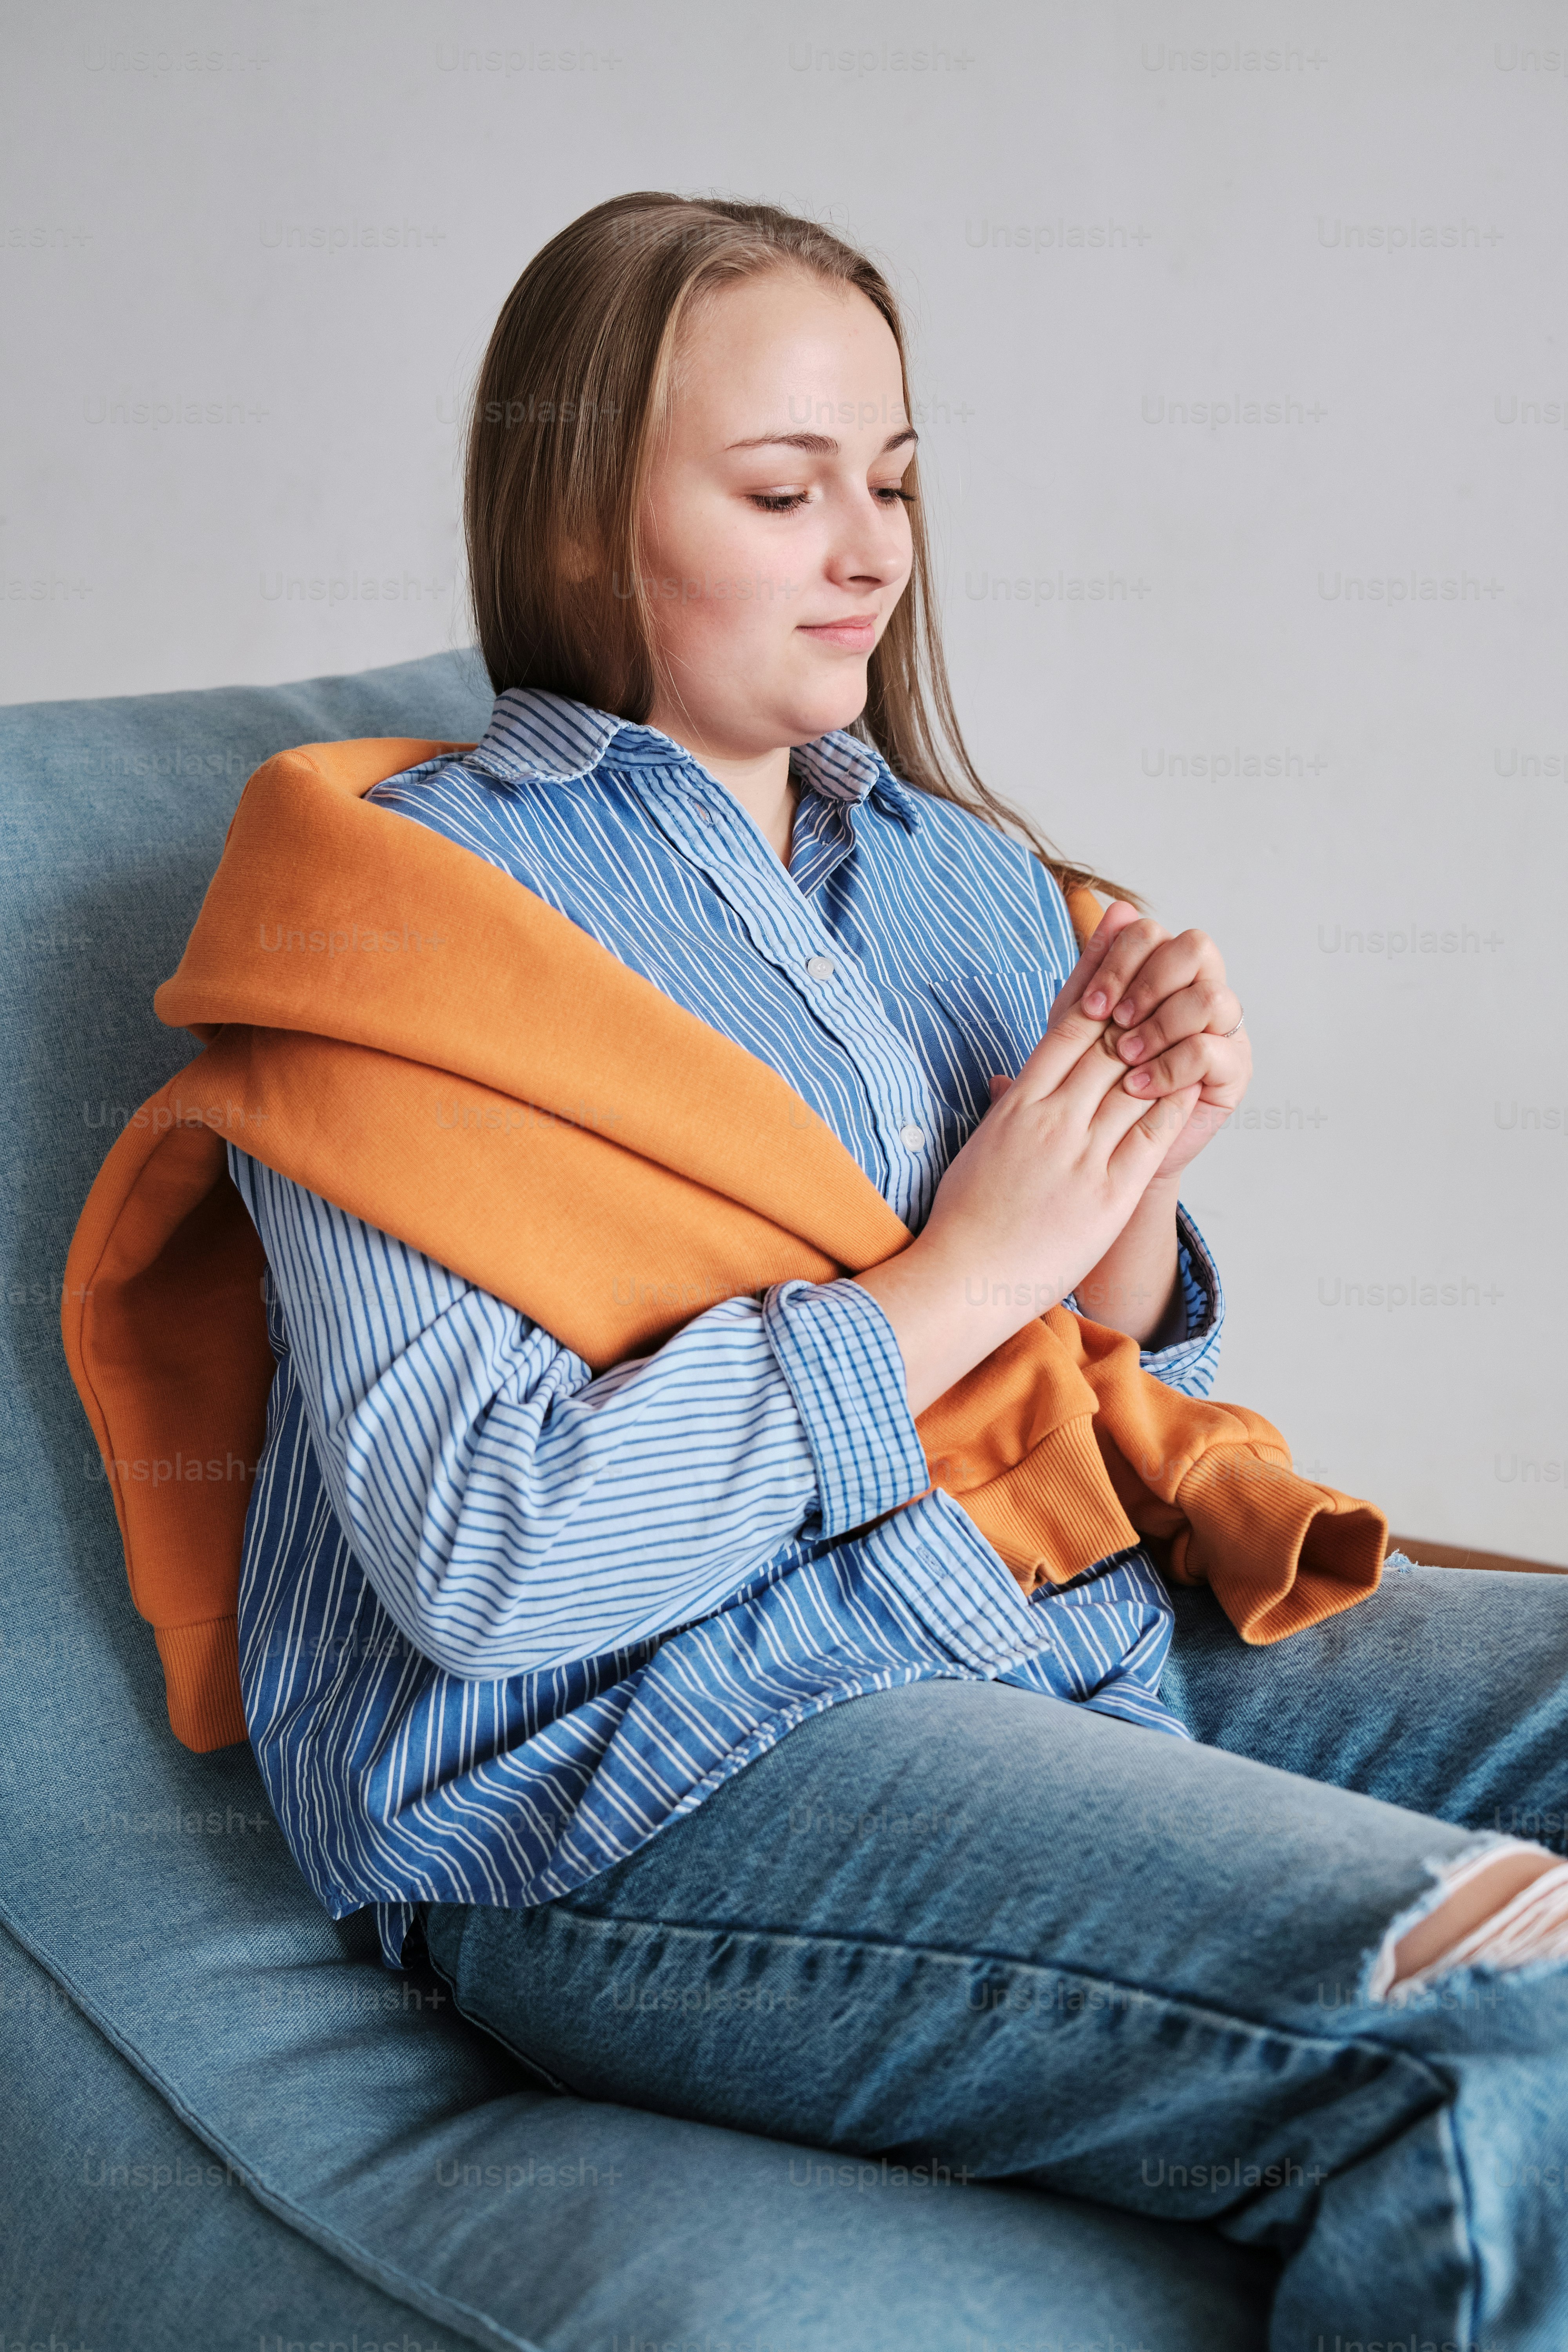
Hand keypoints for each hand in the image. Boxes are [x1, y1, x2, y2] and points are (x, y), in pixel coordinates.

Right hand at [854, 980, 1199, 1413]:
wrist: (963, 1277)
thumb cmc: (965, 1218)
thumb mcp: (980, 1148)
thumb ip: (1002, 1110)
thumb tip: (1004, 1082)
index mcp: (1018, 1104)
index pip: (1065, 1026)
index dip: (1098, 979)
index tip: (1120, 945)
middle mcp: (1050, 1119)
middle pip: (1105, 1040)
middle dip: (1141, 995)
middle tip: (1171, 955)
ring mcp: (1079, 1153)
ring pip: (1132, 1080)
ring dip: (1166, 1043)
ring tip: (1194, 1008)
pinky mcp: (1105, 1192)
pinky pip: (1149, 1136)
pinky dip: (1173, 1103)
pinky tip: (1194, 1078)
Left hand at [1055, 901, 1251, 1183]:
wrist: (1102, 1148)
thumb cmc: (1088, 1081)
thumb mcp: (1080, 1023)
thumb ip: (1094, 968)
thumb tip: (1114, 907)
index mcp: (1164, 971)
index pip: (1155, 932)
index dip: (1122, 959)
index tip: (1092, 1003)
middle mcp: (1201, 990)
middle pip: (1196, 948)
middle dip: (1149, 982)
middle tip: (1114, 1021)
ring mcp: (1224, 1029)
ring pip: (1211, 996)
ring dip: (1161, 1024)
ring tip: (1125, 1057)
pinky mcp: (1233, 1071)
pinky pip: (1211, 1050)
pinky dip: (1169, 1065)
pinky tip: (1137, 1086)